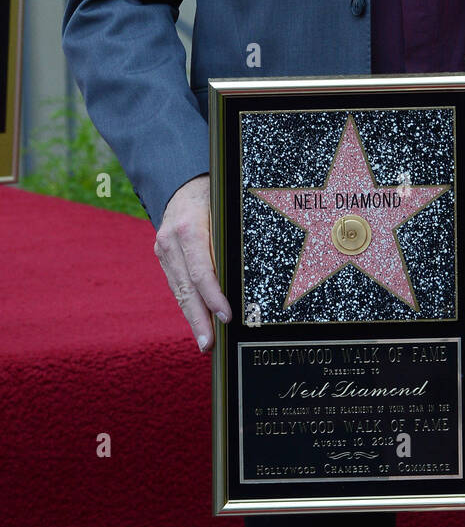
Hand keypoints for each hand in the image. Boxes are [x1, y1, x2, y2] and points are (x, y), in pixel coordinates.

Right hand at [153, 173, 231, 351]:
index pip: (201, 271)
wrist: (183, 181)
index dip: (214, 297)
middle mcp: (170, 240)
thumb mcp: (223, 210)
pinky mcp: (163, 255)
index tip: (227, 317)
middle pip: (186, 288)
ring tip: (205, 341)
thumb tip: (241, 276)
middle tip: (209, 345)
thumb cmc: (213, 194)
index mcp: (187, 227)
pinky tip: (198, 321)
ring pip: (179, 290)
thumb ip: (227, 240)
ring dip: (193, 317)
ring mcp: (163, 249)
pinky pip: (177, 284)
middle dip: (199, 319)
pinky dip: (188, 303)